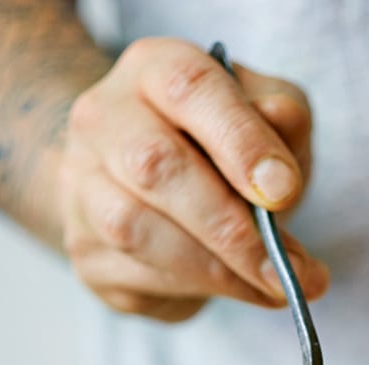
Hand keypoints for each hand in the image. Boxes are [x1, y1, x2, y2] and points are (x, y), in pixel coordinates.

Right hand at [59, 37, 329, 320]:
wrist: (152, 189)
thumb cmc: (223, 148)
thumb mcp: (269, 120)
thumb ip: (283, 124)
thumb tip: (279, 158)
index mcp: (153, 69)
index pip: (189, 87)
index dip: (239, 141)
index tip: (284, 192)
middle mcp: (103, 119)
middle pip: (154, 166)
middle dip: (231, 229)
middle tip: (287, 270)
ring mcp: (82, 186)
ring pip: (136, 230)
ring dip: (216, 270)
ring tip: (272, 287)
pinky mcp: (85, 251)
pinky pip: (136, 276)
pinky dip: (196, 292)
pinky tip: (238, 290)